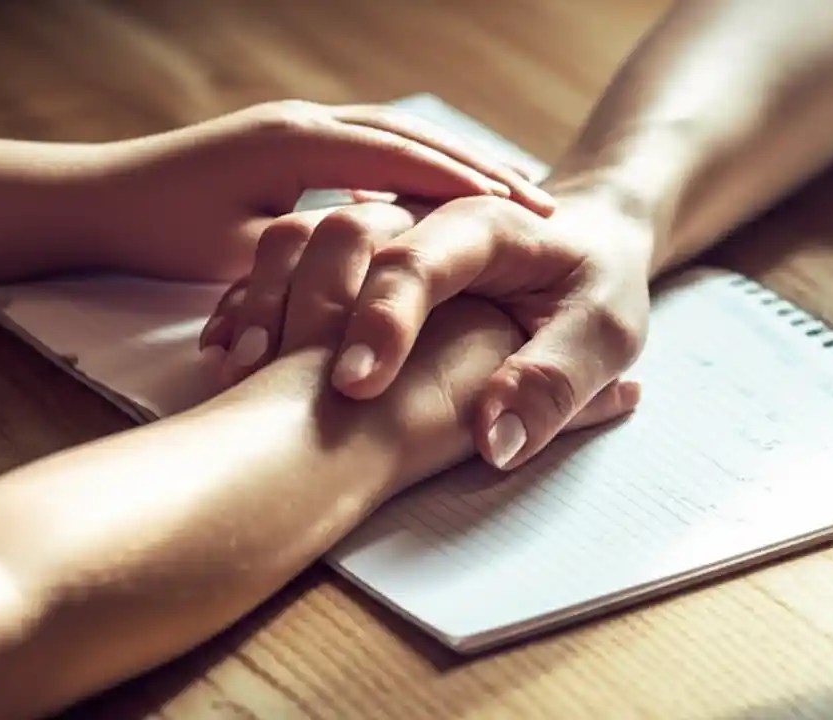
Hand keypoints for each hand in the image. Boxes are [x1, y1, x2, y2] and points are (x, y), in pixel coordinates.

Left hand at [85, 101, 552, 280]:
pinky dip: (416, 166)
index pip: (403, 160)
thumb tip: (374, 258)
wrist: (96, 196)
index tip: (526, 214)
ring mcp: (300, 124)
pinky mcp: (292, 138)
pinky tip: (441, 196)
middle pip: (413, 135)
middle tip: (540, 201)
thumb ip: (309, 246)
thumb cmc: (158, 228)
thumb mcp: (238, 249)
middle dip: (479, 167)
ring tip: (512, 195)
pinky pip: (372, 144)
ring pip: (398, 134)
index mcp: (300, 143)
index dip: (469, 188)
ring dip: (454, 162)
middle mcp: (307, 120)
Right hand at [201, 194, 649, 469]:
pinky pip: (297, 271)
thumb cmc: (597, 288)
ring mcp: (387, 233)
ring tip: (231, 365)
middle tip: (258, 375)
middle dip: (299, 310)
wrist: (586, 243)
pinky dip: (262, 307)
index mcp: (483, 221)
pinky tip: (230, 357)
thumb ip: (554, 382)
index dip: (385, 321)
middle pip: (339, 243)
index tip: (356, 386)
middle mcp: (424, 215)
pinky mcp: (365, 262)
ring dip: (265, 302)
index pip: (419, 261)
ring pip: (302, 246)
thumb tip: (496, 443)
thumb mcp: (602, 334)